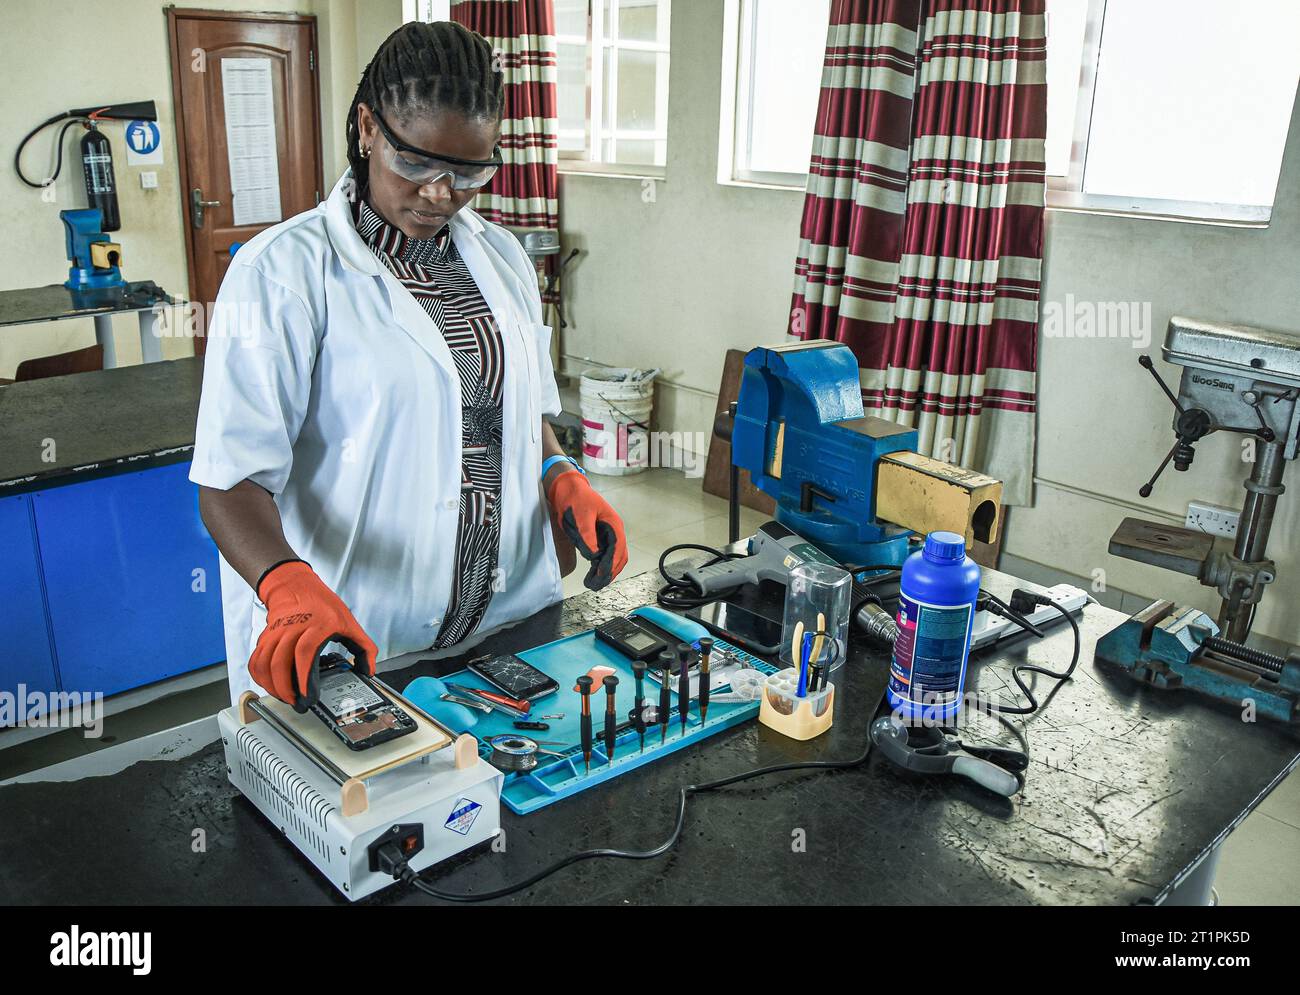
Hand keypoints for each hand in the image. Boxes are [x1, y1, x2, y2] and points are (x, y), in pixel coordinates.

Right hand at [249, 560, 377, 710]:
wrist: (297, 586)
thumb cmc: (322, 604)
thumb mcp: (349, 622)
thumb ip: (364, 647)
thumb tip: (369, 670)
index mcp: (316, 626)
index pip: (305, 653)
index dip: (304, 677)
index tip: (309, 695)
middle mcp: (292, 629)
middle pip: (280, 663)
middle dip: (286, 689)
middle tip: (297, 703)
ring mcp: (275, 633)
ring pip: (265, 664)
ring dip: (272, 685)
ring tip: (285, 698)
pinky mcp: (265, 637)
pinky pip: (256, 660)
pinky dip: (260, 676)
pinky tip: (270, 685)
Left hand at [545, 469, 627, 589]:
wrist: (568, 490)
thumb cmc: (576, 498)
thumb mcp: (581, 514)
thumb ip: (587, 534)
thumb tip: (593, 554)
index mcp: (613, 523)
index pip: (618, 547)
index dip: (611, 562)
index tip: (602, 574)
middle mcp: (613, 531)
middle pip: (618, 556)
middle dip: (609, 572)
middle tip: (597, 585)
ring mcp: (607, 536)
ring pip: (613, 559)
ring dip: (606, 572)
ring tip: (594, 584)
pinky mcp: (599, 540)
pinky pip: (604, 557)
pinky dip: (600, 567)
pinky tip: (593, 575)